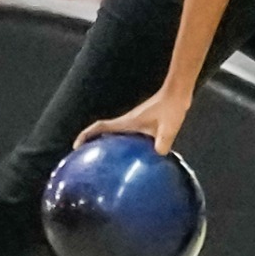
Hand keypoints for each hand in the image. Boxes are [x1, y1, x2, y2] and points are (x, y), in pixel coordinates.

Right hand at [77, 86, 191, 155]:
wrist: (177, 93)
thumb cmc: (172, 108)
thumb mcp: (169, 128)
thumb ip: (163, 142)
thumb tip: (158, 155)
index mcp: (128, 122)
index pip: (101, 127)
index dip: (86, 135)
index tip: (76, 146)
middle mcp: (128, 122)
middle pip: (103, 131)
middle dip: (92, 142)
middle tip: (86, 159)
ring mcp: (135, 122)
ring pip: (116, 134)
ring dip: (107, 144)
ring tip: (106, 162)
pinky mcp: (143, 123)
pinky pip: (128, 136)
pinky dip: (124, 145)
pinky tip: (134, 159)